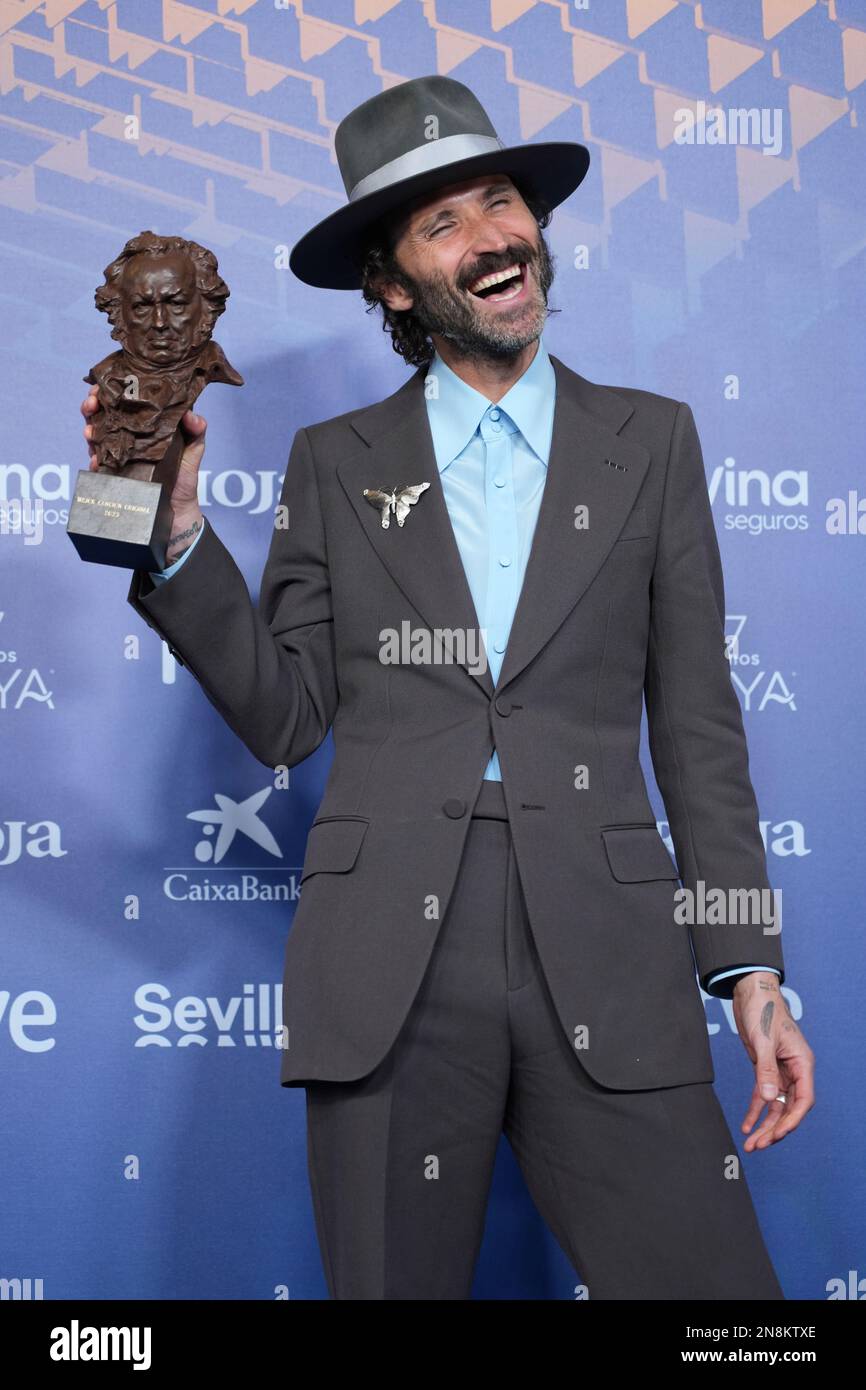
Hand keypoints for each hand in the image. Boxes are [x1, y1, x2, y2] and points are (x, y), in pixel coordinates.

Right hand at [80, 385, 206, 565]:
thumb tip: (192, 416)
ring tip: (91, 431)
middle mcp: (126, 436)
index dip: (111, 389)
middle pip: (101, 413)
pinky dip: (93, 459)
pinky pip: (96, 464)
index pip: (123, 400)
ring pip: (94, 435)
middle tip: (92, 404)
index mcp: (143, 424)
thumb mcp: (193, 450)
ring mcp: (116, 454)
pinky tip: (96, 458)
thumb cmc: (184, 478)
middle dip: (91, 405)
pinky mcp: (112, 475)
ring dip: (89, 429)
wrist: (177, 512)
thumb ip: (196, 431)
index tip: (106, 386)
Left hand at [732, 971, 814, 1150]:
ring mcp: (779, 1071)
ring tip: (752, 1145)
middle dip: (775, 1129)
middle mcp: (794, 1071)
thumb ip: (766, 1070)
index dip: (792, 1121)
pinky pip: (763, 1095)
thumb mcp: (764, 1041)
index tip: (777, 1135)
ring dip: (765, 1125)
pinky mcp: (764, 1069)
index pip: (803, 1100)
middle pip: (789, 1108)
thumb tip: (771, 1099)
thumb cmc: (763, 1011)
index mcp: (802, 1064)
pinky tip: (747, 1126)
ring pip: (776, 1106)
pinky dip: (755, 1111)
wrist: (751, 993)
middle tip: (760, 1146)